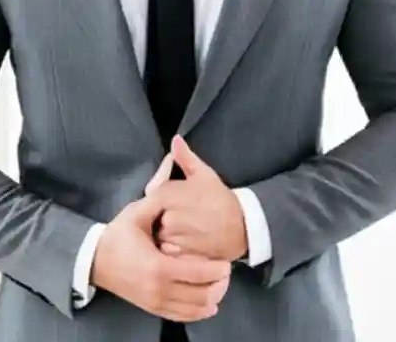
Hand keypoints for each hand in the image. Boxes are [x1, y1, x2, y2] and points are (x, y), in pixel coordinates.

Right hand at [91, 195, 231, 322]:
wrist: (95, 262)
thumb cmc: (117, 236)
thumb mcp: (135, 214)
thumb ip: (157, 196)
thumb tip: (171, 162)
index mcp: (158, 266)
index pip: (199, 274)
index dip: (217, 270)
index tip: (226, 262)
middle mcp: (159, 289)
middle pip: (202, 295)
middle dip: (219, 285)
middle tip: (226, 272)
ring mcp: (156, 302)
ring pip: (195, 309)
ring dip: (212, 298)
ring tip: (218, 284)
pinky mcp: (153, 308)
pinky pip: (183, 317)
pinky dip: (199, 312)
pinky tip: (208, 301)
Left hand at [147, 136, 247, 262]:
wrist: (243, 228)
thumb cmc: (221, 199)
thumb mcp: (205, 175)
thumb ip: (186, 158)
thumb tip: (175, 139)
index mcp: (171, 195)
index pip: (152, 197)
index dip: (161, 200)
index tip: (174, 203)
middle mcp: (170, 217)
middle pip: (152, 218)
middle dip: (161, 217)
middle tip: (178, 217)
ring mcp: (174, 239)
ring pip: (157, 236)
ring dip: (164, 234)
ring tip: (181, 231)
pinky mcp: (180, 257)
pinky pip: (166, 253)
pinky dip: (171, 250)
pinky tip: (183, 244)